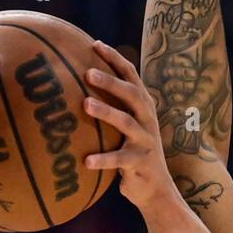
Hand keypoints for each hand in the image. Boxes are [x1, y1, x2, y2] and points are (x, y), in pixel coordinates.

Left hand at [84, 41, 177, 210]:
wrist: (156, 189)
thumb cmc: (133, 153)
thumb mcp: (127, 127)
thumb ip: (113, 107)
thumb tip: (77, 86)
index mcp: (143, 107)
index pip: (131, 76)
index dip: (115, 59)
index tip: (95, 44)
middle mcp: (147, 119)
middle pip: (131, 94)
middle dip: (111, 82)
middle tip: (88, 73)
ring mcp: (145, 141)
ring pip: (126, 122)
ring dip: (106, 111)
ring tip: (85, 105)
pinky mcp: (140, 162)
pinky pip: (120, 160)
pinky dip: (103, 160)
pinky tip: (86, 161)